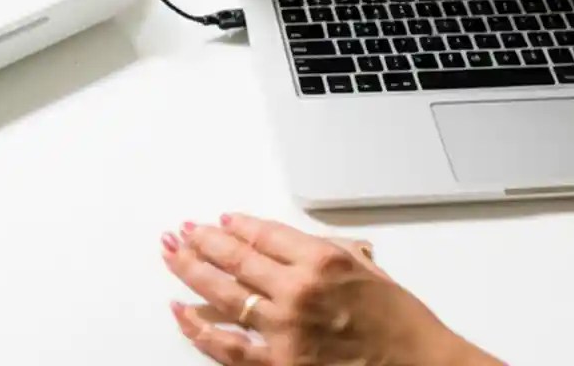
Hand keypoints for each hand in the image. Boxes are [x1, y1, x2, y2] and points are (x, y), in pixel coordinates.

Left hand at [160, 214, 500, 365]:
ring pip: (224, 294)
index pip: (264, 234)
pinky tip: (180, 311)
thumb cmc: (402, 325)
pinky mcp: (279, 365)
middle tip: (181, 232)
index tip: (219, 221)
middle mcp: (298, 291)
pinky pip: (227, 345)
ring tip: (171, 255)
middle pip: (235, 258)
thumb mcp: (367, 271)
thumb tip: (284, 243)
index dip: (235, 226)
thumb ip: (324, 252)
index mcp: (322, 261)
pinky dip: (199, 327)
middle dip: (202, 241)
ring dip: (191, 271)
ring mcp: (285, 330)